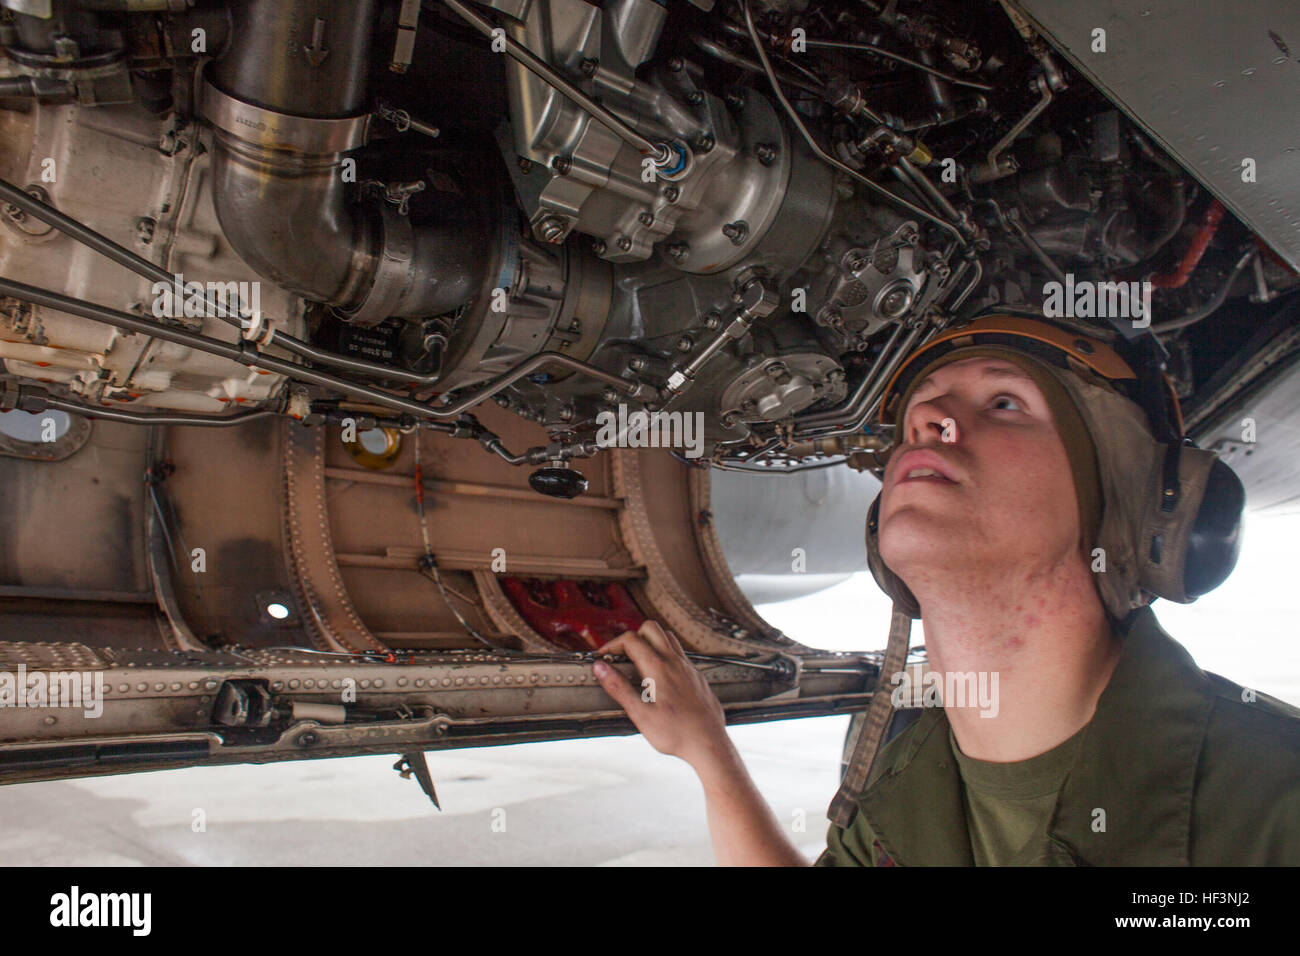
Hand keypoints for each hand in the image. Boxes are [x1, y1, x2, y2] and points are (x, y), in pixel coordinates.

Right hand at [592, 620, 729, 770]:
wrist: (709, 743)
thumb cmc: (676, 734)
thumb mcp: (641, 714)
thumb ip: (619, 688)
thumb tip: (600, 668)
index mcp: (658, 668)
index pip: (631, 640)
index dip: (612, 645)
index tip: (604, 657)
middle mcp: (675, 662)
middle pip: (651, 628)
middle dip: (632, 636)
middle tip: (622, 656)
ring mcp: (688, 667)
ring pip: (668, 637)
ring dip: (650, 642)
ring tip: (639, 663)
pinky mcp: (697, 676)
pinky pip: (680, 654)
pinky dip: (666, 655)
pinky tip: (661, 677)